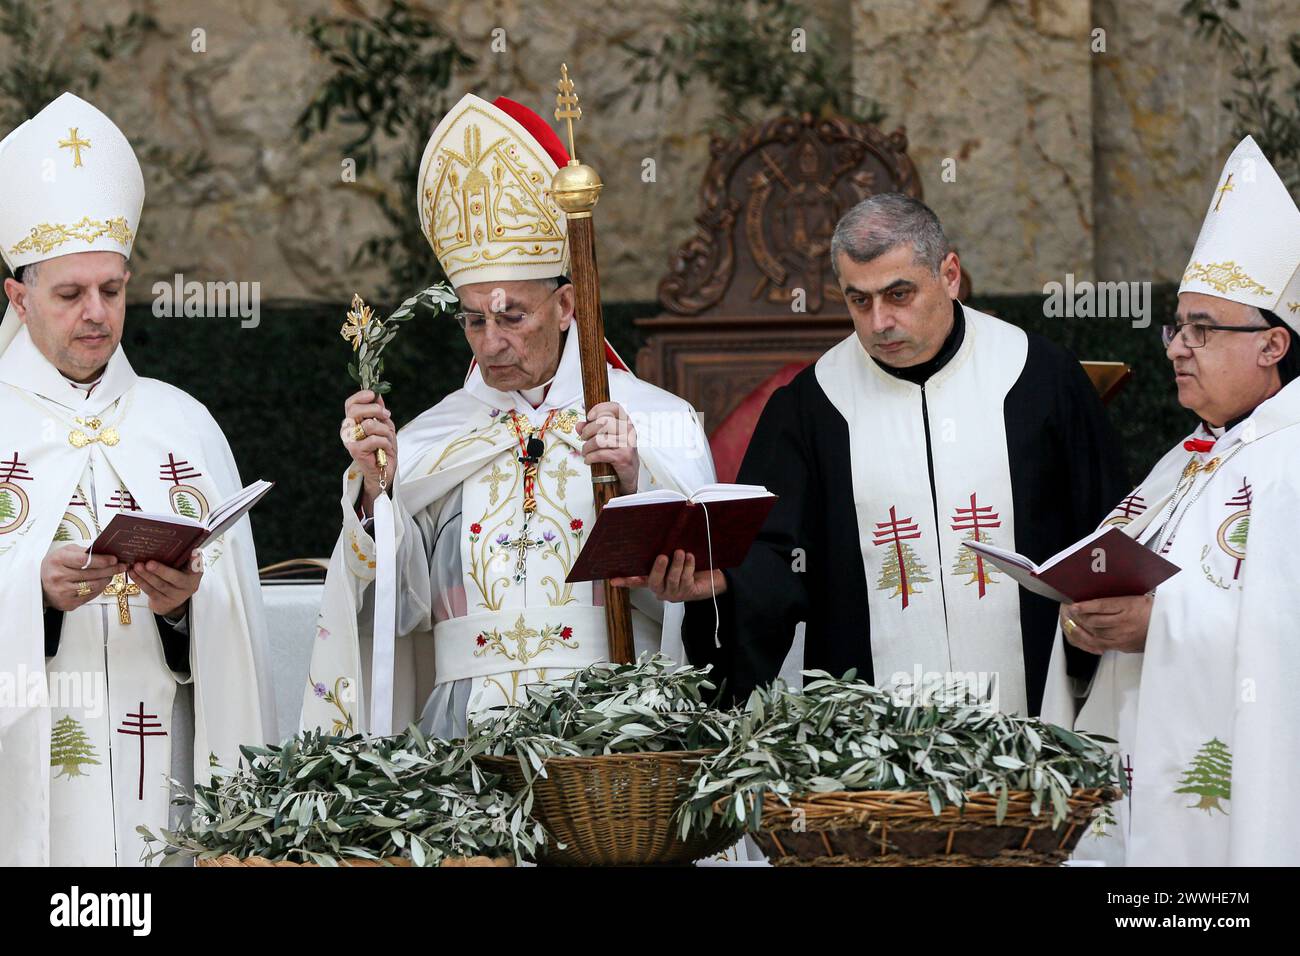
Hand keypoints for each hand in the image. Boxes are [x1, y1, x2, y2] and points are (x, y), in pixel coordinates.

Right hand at [41, 545, 127, 611]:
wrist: (40, 584)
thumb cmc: (56, 565)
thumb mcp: (65, 552)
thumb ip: (83, 551)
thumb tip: (106, 552)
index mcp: (57, 561)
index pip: (83, 561)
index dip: (101, 560)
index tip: (114, 559)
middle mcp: (58, 577)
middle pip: (91, 574)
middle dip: (110, 570)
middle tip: (121, 566)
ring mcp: (62, 592)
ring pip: (93, 586)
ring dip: (107, 579)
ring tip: (112, 573)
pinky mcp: (67, 603)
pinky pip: (90, 596)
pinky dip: (99, 589)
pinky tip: (103, 582)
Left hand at [131, 550, 203, 618]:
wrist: (171, 599)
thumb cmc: (176, 577)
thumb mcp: (184, 568)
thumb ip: (185, 558)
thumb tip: (189, 547)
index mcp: (194, 575)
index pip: (197, 567)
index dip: (195, 561)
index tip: (194, 552)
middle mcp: (187, 587)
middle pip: (175, 579)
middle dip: (161, 571)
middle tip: (149, 563)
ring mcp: (175, 597)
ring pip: (159, 586)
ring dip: (146, 576)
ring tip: (137, 566)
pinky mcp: (162, 602)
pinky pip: (149, 591)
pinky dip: (140, 581)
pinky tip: (133, 573)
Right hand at [341, 389, 396, 510]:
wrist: (384, 470)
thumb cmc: (383, 448)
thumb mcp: (385, 425)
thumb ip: (379, 412)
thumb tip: (378, 396)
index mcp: (353, 422)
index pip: (350, 404)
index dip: (361, 396)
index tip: (374, 395)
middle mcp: (347, 430)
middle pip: (356, 410)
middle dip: (375, 410)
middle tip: (386, 415)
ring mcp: (350, 440)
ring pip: (369, 425)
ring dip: (385, 431)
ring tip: (387, 439)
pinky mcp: (355, 450)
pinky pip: (374, 439)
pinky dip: (384, 443)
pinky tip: (384, 449)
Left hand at [580, 401, 637, 493]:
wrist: (629, 476)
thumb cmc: (619, 455)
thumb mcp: (607, 440)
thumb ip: (592, 430)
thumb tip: (579, 425)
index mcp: (626, 424)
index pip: (615, 408)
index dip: (600, 408)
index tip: (589, 416)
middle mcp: (628, 432)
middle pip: (604, 422)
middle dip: (588, 430)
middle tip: (583, 437)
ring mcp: (627, 445)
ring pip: (600, 439)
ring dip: (587, 446)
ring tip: (585, 451)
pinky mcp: (623, 457)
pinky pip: (601, 454)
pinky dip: (590, 457)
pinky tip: (589, 460)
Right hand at [611, 549, 726, 602]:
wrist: (711, 577)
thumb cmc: (689, 565)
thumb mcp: (673, 557)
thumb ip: (663, 551)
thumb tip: (656, 534)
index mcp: (655, 580)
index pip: (637, 582)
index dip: (625, 581)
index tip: (613, 580)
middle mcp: (662, 589)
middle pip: (654, 581)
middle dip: (658, 568)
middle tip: (663, 556)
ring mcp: (675, 593)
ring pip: (672, 579)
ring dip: (677, 564)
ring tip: (681, 552)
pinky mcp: (688, 593)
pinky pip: (685, 579)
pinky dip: (688, 566)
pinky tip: (691, 558)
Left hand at [1060, 595, 1151, 654]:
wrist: (1168, 628)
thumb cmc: (1150, 609)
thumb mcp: (1136, 597)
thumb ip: (1116, 598)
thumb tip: (1094, 598)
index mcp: (1130, 606)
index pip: (1102, 606)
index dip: (1086, 606)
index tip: (1073, 605)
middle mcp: (1125, 622)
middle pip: (1095, 621)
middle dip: (1079, 617)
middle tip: (1068, 612)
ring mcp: (1123, 636)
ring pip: (1095, 634)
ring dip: (1081, 629)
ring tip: (1071, 623)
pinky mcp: (1122, 646)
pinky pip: (1100, 645)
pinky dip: (1088, 640)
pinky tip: (1080, 635)